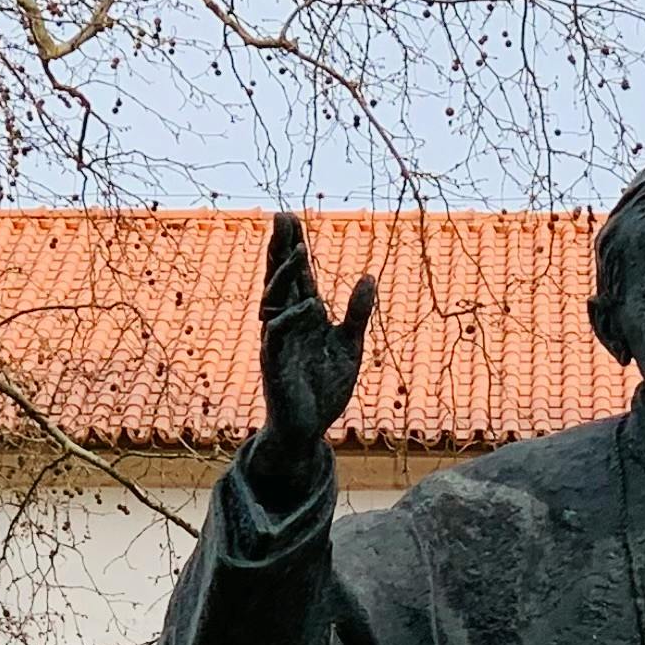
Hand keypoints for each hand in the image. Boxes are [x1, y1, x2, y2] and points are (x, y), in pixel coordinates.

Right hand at [247, 209, 374, 506]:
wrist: (309, 428)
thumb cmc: (326, 388)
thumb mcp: (350, 345)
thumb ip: (358, 312)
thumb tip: (369, 276)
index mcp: (305, 316)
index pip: (299, 275)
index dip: (294, 246)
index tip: (289, 216)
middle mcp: (288, 323)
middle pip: (281, 278)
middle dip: (280, 248)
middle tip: (280, 216)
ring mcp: (278, 342)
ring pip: (275, 300)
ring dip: (284, 276)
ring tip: (297, 251)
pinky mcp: (274, 364)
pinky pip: (279, 335)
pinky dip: (292, 319)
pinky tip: (309, 305)